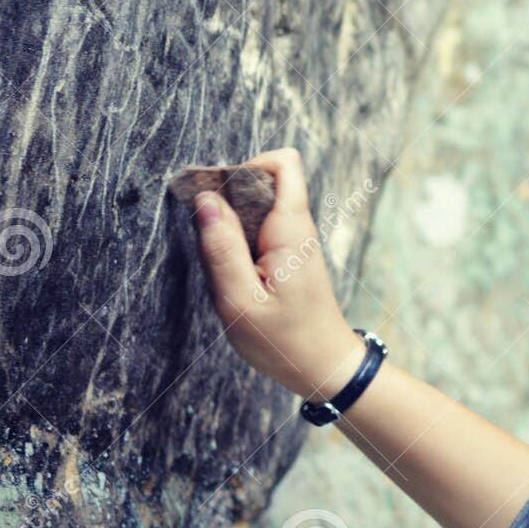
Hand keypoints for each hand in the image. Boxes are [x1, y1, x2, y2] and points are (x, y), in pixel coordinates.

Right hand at [189, 147, 365, 400]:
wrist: (322, 365)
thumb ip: (222, 248)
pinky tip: (231, 272)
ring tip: (220, 262)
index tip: (214, 200)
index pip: (282, 163)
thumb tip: (206, 199)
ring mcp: (294, 240)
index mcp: (292, 230)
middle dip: (229, 198)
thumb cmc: (283, 341)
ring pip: (258, 206)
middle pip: (264, 180)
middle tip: (208, 238)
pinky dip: (238, 240)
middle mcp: (298, 227)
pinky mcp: (287, 254)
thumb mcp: (240, 301)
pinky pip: (259, 229)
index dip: (245, 167)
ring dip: (231, 223)